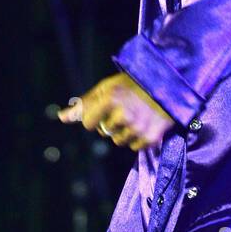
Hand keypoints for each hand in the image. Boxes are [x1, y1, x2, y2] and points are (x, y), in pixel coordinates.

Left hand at [58, 72, 175, 151]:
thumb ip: (84, 103)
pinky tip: (144, 123)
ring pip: (118, 141)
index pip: (88, 123)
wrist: (169, 84)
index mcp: (110, 99)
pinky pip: (134, 147)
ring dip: (124, 131)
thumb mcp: (107, 87)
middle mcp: (123, 115)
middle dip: (111, 122)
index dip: (94, 116)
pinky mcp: (150, 138)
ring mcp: (137, 128)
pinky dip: (137, 138)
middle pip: (104, 132)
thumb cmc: (133, 84)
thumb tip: (62, 118)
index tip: (106, 107)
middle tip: (126, 108)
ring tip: (136, 115)